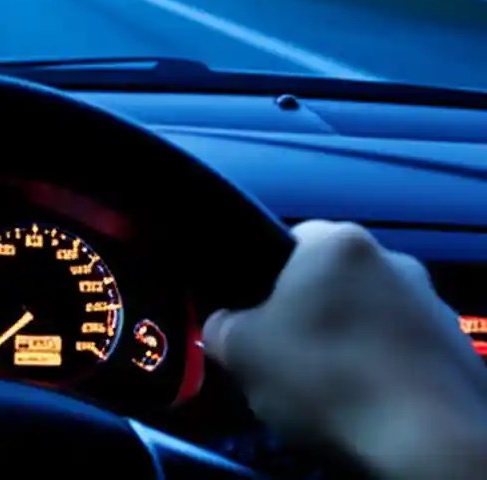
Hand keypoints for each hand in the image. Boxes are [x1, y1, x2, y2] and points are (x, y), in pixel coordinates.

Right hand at [204, 221, 486, 479]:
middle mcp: (394, 259)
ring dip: (353, 342)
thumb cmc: (322, 377)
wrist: (424, 442)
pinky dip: (387, 371)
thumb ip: (222, 326)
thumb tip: (226, 325)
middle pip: (334, 281)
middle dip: (312, 313)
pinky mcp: (459, 348)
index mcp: (338, 242)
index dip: (264, 281)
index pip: (288, 241)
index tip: (255, 320)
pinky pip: (405, 352)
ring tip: (333, 388)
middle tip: (287, 357)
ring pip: (372, 316)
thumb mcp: (239, 351)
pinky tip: (371, 404)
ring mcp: (435, 303)